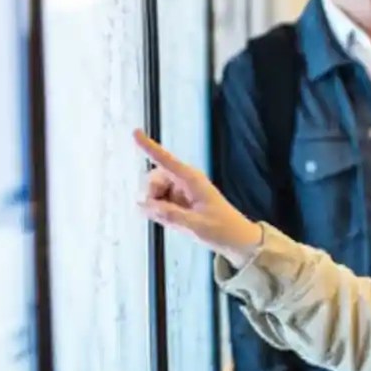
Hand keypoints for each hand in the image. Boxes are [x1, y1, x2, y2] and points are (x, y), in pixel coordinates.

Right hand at [132, 129, 262, 264]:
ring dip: (156, 206)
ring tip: (177, 219)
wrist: (235, 238)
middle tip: (162, 213)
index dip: (149, 146)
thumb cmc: (221, 228)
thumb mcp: (196, 225)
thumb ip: (169, 215)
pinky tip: (175, 220)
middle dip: (151, 195)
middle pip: (153, 178)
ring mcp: (180, 190)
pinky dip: (160, 212)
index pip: (166, 160)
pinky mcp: (177, 201)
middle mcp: (184, 181)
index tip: (135, 132)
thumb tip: (144, 205)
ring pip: (153, 192)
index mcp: (192, 179)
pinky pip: (158, 203)